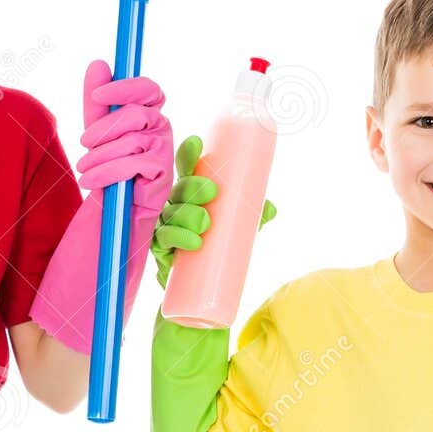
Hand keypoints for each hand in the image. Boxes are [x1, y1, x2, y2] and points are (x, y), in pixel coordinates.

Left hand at [71, 59, 173, 215]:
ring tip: (84, 170)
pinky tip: (92, 182)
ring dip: (100, 156)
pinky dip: (108, 173)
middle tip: (83, 142)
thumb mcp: (96, 133)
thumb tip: (98, 63)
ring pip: (132, 141)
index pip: (148, 89)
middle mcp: (161, 129)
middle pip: (136, 114)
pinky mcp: (163, 176)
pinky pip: (135, 163)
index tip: (98, 94)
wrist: (111, 210)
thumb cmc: (108, 168)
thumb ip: (97, 103)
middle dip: (104, 128)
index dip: (126, 87)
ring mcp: (165, 152)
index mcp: (148, 114)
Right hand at [150, 134, 276, 288]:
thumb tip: (270, 208)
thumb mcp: (239, 229)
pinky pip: (163, 240)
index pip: (186, 168)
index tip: (197, 142)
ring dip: (186, 215)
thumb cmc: (217, 248)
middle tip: (212, 193)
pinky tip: (193, 243)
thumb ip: (253, 216)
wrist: (201, 288)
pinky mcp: (161, 250)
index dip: (188, 153)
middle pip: (179, 189)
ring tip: (205, 224)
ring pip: (170, 213)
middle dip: (192, 187)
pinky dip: (178, 239)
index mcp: (192, 194)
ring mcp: (165, 227)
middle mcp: (175, 206)